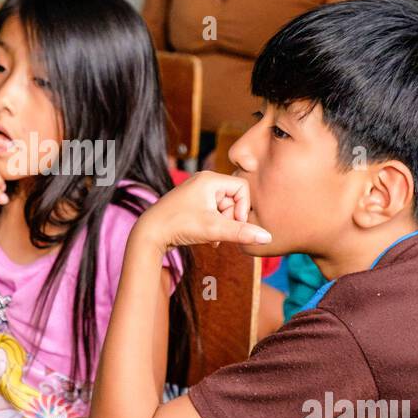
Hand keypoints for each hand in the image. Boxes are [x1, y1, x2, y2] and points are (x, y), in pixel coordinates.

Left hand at [134, 171, 271, 251]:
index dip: (243, 208)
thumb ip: (242, 232)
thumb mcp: (214, 229)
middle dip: (230, 219)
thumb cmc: (179, 225)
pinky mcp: (192, 203)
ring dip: (222, 225)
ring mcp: (197, 192)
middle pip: (233, 199)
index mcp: (210, 179)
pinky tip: (207, 238)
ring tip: (211, 237)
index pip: (242, 188)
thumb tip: (268, 237)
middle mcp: (203, 181)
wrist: (150, 233)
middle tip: (219, 232)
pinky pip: (213, 212)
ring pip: (223, 208)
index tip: (235, 225)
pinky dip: (214, 225)